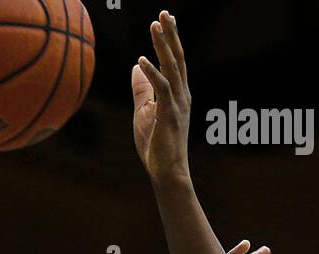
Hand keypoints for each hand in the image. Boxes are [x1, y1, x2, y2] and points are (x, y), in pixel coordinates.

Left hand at [132, 11, 190, 186]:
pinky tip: (141, 60)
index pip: (175, 61)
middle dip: (171, 34)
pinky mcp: (169, 114)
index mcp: (178, 94)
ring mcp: (178, 104)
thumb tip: (136, 66)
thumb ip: (142, 89)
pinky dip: (152, 73)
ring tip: (155, 25)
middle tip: (164, 12)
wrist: (167, 172)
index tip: (165, 19)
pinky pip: (162, 88)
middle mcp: (182, 95)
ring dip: (163, 45)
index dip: (170, 40)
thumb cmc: (156, 146)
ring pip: (172, 67)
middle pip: (177, 58)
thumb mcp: (144, 112)